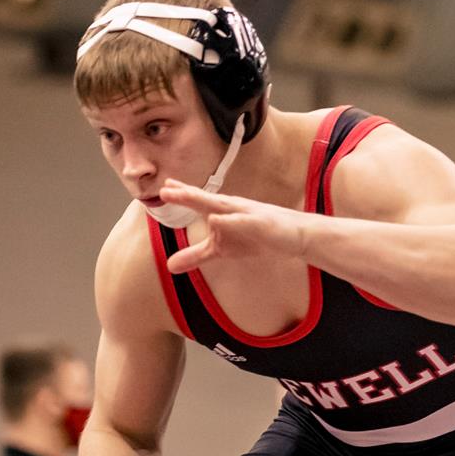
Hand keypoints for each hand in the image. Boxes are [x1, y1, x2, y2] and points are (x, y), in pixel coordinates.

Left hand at [158, 182, 310, 271]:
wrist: (293, 236)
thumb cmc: (255, 237)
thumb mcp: (221, 250)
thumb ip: (195, 256)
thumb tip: (169, 266)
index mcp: (221, 212)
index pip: (197, 202)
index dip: (180, 195)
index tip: (161, 190)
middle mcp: (232, 208)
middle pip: (205, 200)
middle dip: (186, 195)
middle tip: (165, 190)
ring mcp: (247, 214)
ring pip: (221, 206)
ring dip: (202, 200)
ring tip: (183, 195)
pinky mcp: (261, 223)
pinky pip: (243, 221)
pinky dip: (229, 220)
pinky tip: (215, 220)